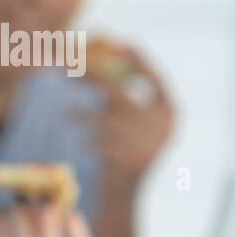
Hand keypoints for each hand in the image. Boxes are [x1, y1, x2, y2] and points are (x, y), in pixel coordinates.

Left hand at [79, 46, 173, 186]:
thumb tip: (91, 67)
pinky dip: (85, 138)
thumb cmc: (122, 150)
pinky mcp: (126, 160)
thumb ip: (119, 97)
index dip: (137, 61)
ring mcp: (145, 143)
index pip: (155, 78)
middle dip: (90, 81)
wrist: (123, 192)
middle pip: (120, 94)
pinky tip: (84, 143)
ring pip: (102, 119)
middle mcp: (162, 126)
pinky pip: (96, 139)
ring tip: (66, 116)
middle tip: (67, 70)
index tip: (116, 45)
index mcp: (169, 112)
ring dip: (80, 116)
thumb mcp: (128, 121)